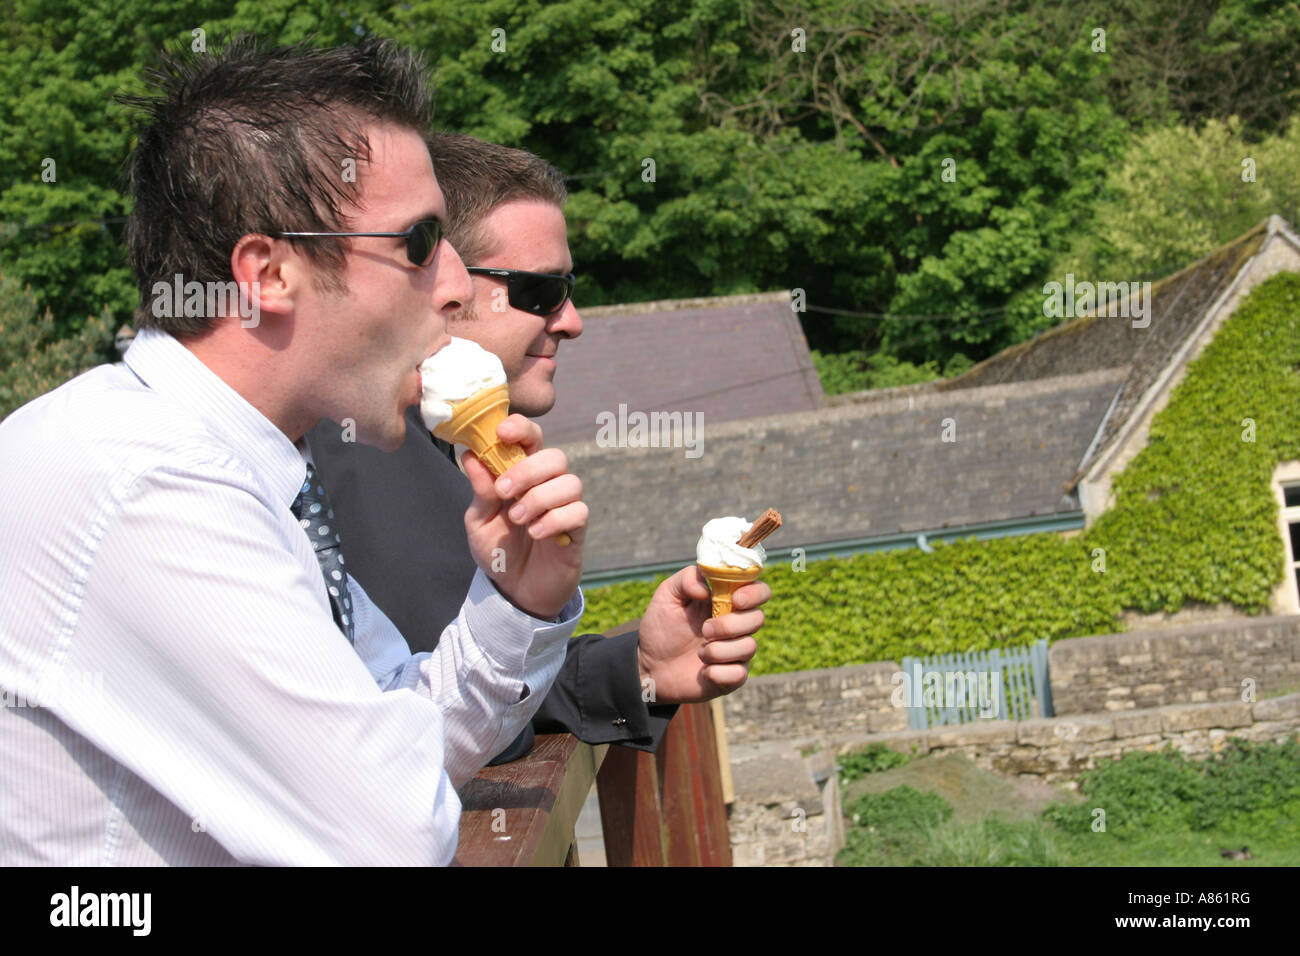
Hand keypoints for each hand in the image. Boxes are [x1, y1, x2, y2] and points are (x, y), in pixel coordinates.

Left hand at [462, 414, 585, 618]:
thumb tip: (470, 455)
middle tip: (504, 492)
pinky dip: (554, 520)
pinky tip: (536, 533)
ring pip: (570, 482)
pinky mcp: (577, 530)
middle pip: (555, 457)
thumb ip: (480, 490)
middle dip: (528, 470)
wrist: (514, 592)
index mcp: (522, 475)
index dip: (521, 428)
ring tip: (518, 520)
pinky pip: (578, 512)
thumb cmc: (498, 550)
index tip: (502, 433)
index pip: (531, 438)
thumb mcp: (479, 521)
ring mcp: (564, 507)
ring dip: (539, 498)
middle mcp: (547, 486)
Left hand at [635, 566, 768, 704]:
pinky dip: (719, 673)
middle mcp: (737, 625)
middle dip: (729, 625)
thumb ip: (686, 579)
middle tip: (704, 629)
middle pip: (757, 618)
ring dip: (720, 650)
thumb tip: (707, 589)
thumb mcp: (667, 595)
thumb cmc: (662, 627)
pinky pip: (739, 674)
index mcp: (727, 601)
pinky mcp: (732, 677)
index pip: (759, 591)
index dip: (754, 593)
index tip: (735, 599)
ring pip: (749, 647)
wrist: (649, 665)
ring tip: (699, 653)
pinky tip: (703, 672)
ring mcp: (736, 652)